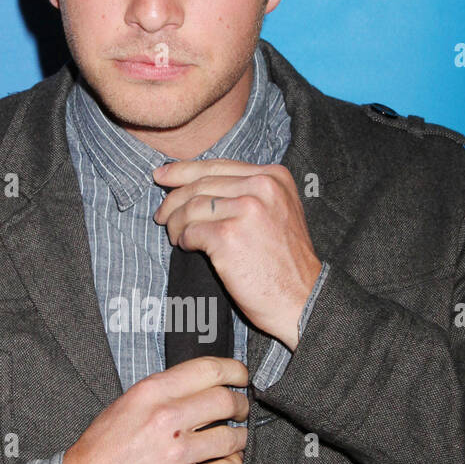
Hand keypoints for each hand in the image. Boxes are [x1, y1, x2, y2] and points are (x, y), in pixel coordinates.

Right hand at [62, 356, 248, 463]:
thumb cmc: (101, 450)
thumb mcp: (125, 405)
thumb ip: (162, 394)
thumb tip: (200, 387)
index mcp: (151, 393)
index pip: (209, 370)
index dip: (235, 371)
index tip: (242, 377)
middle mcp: (166, 419)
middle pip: (227, 402)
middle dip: (241, 406)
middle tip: (241, 411)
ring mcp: (177, 454)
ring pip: (232, 438)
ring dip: (239, 439)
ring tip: (234, 440)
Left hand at [152, 159, 321, 349]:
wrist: (302, 298)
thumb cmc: (285, 262)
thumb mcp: (278, 212)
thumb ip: (248, 193)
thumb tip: (197, 185)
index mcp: (274, 176)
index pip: (218, 166)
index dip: (184, 170)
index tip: (162, 176)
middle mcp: (261, 187)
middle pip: (201, 184)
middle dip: (173, 199)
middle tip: (161, 215)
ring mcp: (245, 210)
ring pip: (191, 207)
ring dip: (176, 223)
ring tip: (176, 236)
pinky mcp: (229, 236)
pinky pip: (191, 231)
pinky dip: (183, 239)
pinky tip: (187, 247)